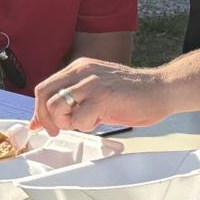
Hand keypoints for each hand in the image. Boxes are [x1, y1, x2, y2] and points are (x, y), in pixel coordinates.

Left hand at [28, 58, 174, 135]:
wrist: (161, 89)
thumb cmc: (133, 94)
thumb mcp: (97, 90)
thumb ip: (74, 100)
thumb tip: (48, 119)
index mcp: (79, 68)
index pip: (44, 87)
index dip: (38, 110)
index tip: (40, 125)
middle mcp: (82, 72)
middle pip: (43, 95)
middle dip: (46, 119)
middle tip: (57, 130)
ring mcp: (91, 83)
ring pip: (56, 107)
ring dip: (66, 122)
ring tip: (85, 122)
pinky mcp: (102, 97)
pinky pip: (78, 119)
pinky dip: (85, 127)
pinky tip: (99, 121)